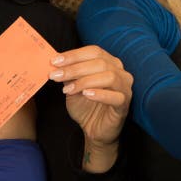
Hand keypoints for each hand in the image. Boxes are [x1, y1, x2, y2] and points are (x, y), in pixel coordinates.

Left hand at [50, 45, 132, 171]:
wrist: (93, 129)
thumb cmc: (86, 105)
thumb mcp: (73, 87)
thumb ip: (69, 75)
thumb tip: (56, 64)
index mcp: (109, 62)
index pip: (94, 51)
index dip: (74, 55)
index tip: (55, 61)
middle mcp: (120, 72)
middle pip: (100, 63)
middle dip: (75, 68)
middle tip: (56, 75)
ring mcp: (124, 87)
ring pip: (109, 77)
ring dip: (85, 81)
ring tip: (68, 90)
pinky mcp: (125, 104)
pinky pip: (116, 96)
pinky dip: (100, 94)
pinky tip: (86, 94)